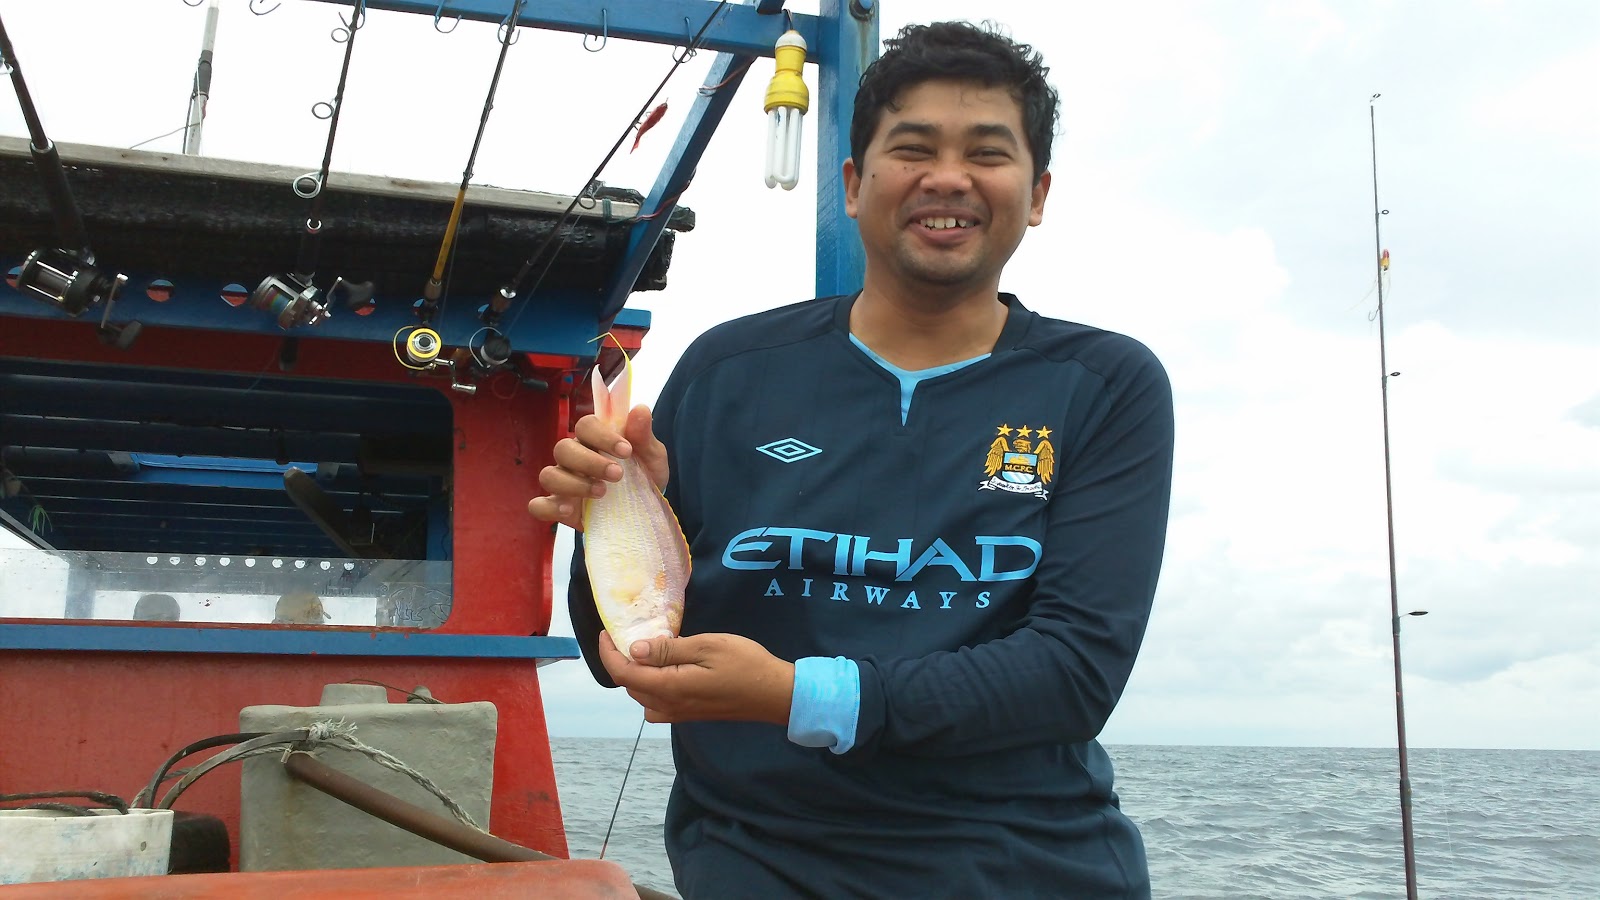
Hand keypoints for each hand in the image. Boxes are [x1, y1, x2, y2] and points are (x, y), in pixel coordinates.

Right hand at [527, 404, 668, 530]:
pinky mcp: (559, 508)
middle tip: (617, 475)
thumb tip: (640, 409)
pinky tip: (569, 510)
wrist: (645, 512)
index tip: (626, 450)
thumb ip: (643, 436)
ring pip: (549, 475)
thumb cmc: (643, 477)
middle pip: (563, 448)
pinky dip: (549, 507)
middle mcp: (573, 458)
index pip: (585, 425)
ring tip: (601, 493)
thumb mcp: (652, 457)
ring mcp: (563, 483)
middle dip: (590, 461)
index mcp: (594, 440)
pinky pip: (539, 506)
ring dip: (573, 484)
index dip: (602, 436)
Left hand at [597, 632, 794, 726]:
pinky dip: (651, 686)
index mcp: (669, 688)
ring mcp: (679, 713)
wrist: (774, 694)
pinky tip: (666, 670)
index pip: (624, 674)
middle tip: (626, 634)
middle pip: (630, 686)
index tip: (607, 631)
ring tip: (645, 650)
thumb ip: (668, 649)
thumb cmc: (744, 664)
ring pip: (642, 697)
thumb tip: (634, 649)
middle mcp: (669, 706)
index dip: (609, 652)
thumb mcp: (706, 646)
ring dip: (636, 675)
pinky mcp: (690, 714)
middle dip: (621, 661)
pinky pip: (657, 704)